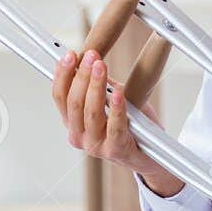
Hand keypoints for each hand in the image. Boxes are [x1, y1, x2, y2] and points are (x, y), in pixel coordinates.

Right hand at [51, 49, 182, 197]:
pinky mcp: (115, 151)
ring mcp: (95, 146)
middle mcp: (78, 136)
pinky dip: (116, 109)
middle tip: (92, 56)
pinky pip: (114, 127)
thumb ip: (100, 86)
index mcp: (72, 123)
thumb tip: (92, 61)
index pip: (59, 96)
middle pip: (74, 102)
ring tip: (101, 66)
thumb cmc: (130, 125)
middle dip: (82, 76)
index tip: (70, 55)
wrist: (152, 155)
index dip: (62, 74)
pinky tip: (118, 94)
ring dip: (95, 86)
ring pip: (91, 112)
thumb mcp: (110, 102)